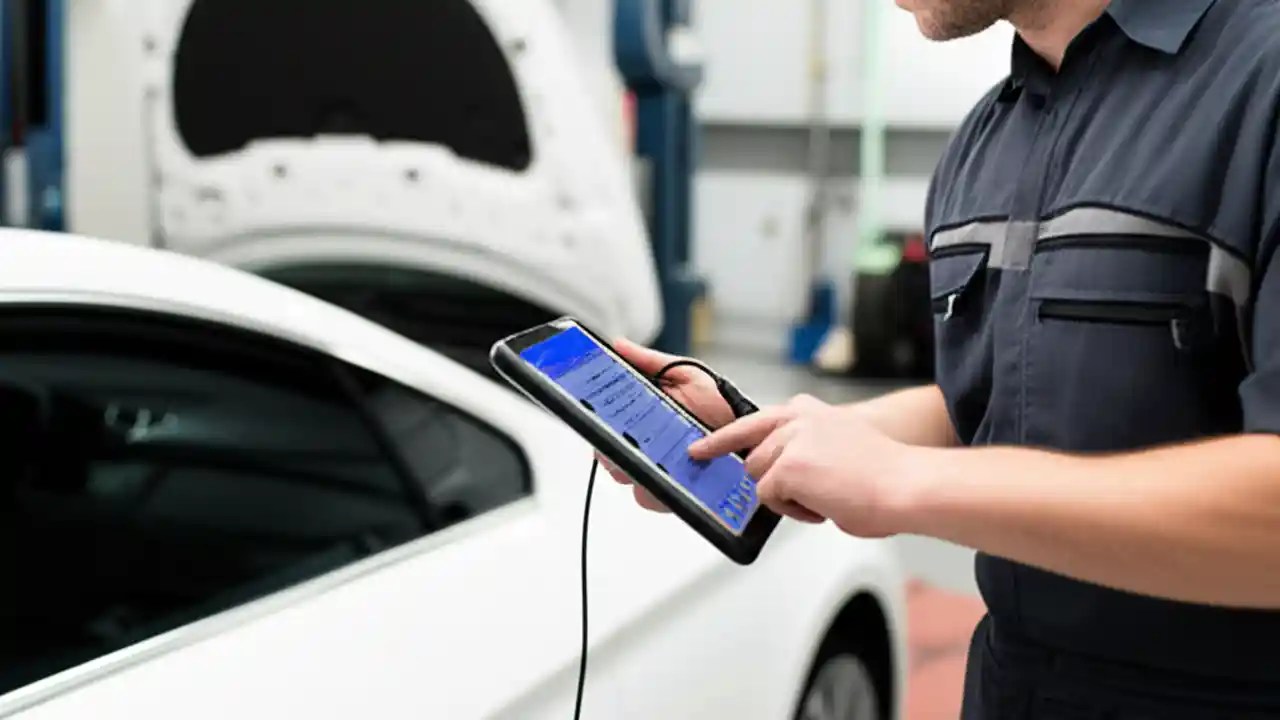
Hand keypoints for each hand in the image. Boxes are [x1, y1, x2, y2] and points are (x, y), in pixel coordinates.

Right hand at [598, 339, 735, 511]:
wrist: (744, 428)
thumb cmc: (714, 401)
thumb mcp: (682, 373)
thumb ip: (649, 361)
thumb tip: (619, 345)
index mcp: (637, 418)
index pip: (602, 422)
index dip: (595, 419)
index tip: (595, 413)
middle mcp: (641, 445)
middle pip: (607, 453)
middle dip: (610, 445)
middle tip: (623, 435)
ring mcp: (655, 469)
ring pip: (626, 477)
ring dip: (633, 468)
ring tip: (649, 455)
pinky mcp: (671, 490)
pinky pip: (651, 497)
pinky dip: (656, 490)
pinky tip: (667, 475)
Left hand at [690, 401, 910, 536]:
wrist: (907, 484)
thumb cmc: (886, 472)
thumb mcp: (840, 445)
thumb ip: (809, 451)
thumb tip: (790, 475)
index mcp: (808, 411)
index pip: (753, 422)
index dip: (723, 439)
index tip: (700, 448)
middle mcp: (796, 419)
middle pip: (754, 460)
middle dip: (773, 482)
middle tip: (797, 493)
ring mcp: (789, 442)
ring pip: (761, 481)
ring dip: (789, 497)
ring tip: (829, 496)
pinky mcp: (786, 468)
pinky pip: (772, 501)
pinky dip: (797, 511)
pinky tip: (826, 504)